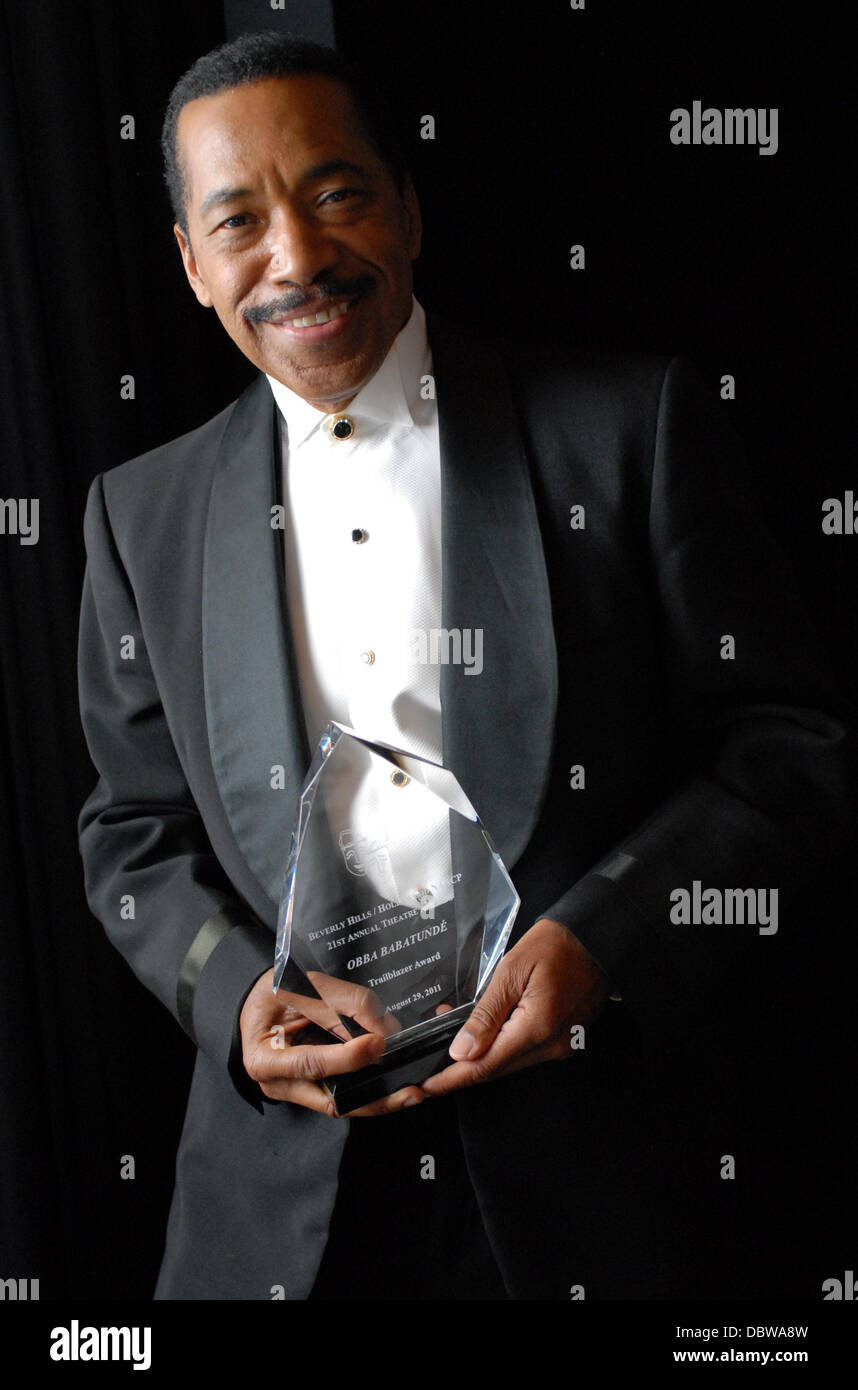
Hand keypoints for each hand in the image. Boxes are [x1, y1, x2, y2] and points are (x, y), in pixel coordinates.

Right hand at [239, 968, 424, 1116]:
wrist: (261, 1005)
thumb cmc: (273, 993)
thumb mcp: (301, 986)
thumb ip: (343, 1004)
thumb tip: (385, 1029)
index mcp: (264, 1059)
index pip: (309, 1063)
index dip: (346, 1057)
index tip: (378, 1043)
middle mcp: (280, 1085)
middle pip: (331, 1101)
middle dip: (373, 1098)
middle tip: (410, 1089)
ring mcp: (299, 1093)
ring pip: (344, 1105)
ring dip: (380, 1101)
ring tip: (412, 1093)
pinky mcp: (317, 1090)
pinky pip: (347, 1095)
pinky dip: (373, 1092)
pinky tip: (399, 1087)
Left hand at [420, 918, 611, 1097]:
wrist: (599, 938)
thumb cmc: (557, 944)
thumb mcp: (512, 970)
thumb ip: (487, 1014)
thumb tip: (462, 1051)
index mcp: (536, 1029)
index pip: (485, 1066)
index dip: (453, 1079)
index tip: (427, 1088)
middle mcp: (551, 1046)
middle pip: (497, 1069)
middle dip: (463, 1067)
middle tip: (432, 1060)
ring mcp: (562, 1046)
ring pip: (511, 1062)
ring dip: (482, 1054)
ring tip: (455, 1032)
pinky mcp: (565, 1040)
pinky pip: (526, 1051)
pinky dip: (503, 1044)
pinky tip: (487, 1029)